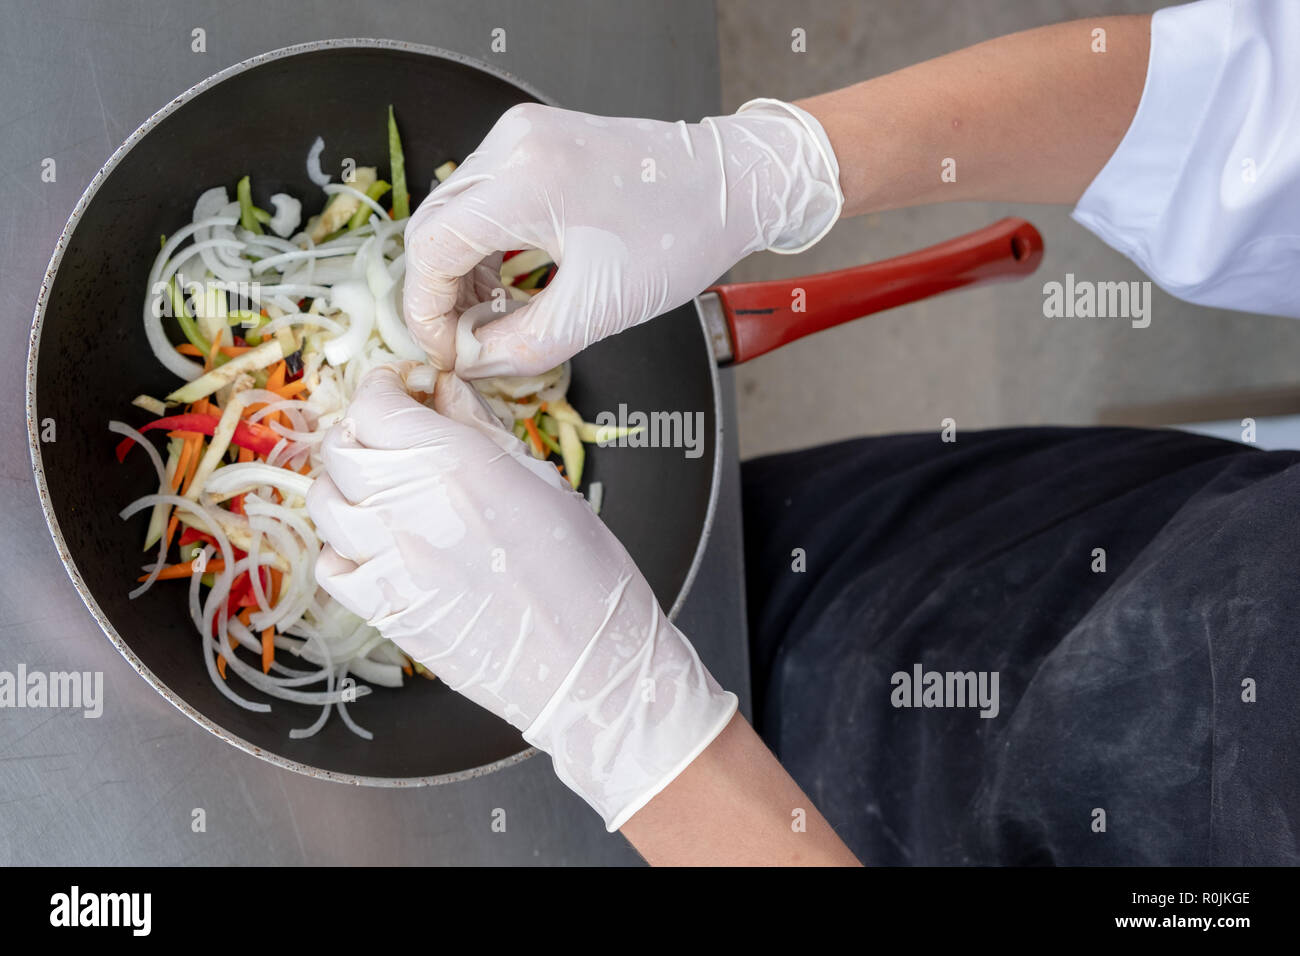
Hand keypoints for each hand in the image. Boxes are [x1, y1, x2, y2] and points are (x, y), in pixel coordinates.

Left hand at [307, 365, 737, 829]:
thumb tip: (443, 394)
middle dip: (365, 430)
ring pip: (324, 501)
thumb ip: (482, 429)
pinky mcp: (381, 611)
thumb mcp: (545, 479)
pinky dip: (344, 544)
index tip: (404, 390)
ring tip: (384, 488)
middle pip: (341, 447)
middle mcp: (408, 508)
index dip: (385, 388)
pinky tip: (379, 543)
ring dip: (347, 484)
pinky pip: (330, 564)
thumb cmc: (587, 572)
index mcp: (455, 465)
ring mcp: (386, 564)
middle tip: (397, 435)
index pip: (374, 403)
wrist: (588, 666)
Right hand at [403, 99, 842, 376]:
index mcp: (524, 179)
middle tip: (462, 341)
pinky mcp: (535, 140)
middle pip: (433, 225)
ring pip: (455, 211)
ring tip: (489, 317)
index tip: (445, 350)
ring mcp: (521, 135)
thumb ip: (522, 346)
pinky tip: (506, 282)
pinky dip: (485, 242)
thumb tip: (471, 362)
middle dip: (439, 292)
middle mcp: (513, 144)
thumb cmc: (680, 235)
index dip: (426, 310)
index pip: (431, 248)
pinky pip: (484, 196)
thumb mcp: (598, 309)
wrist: (731, 183)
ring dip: (461, 269)